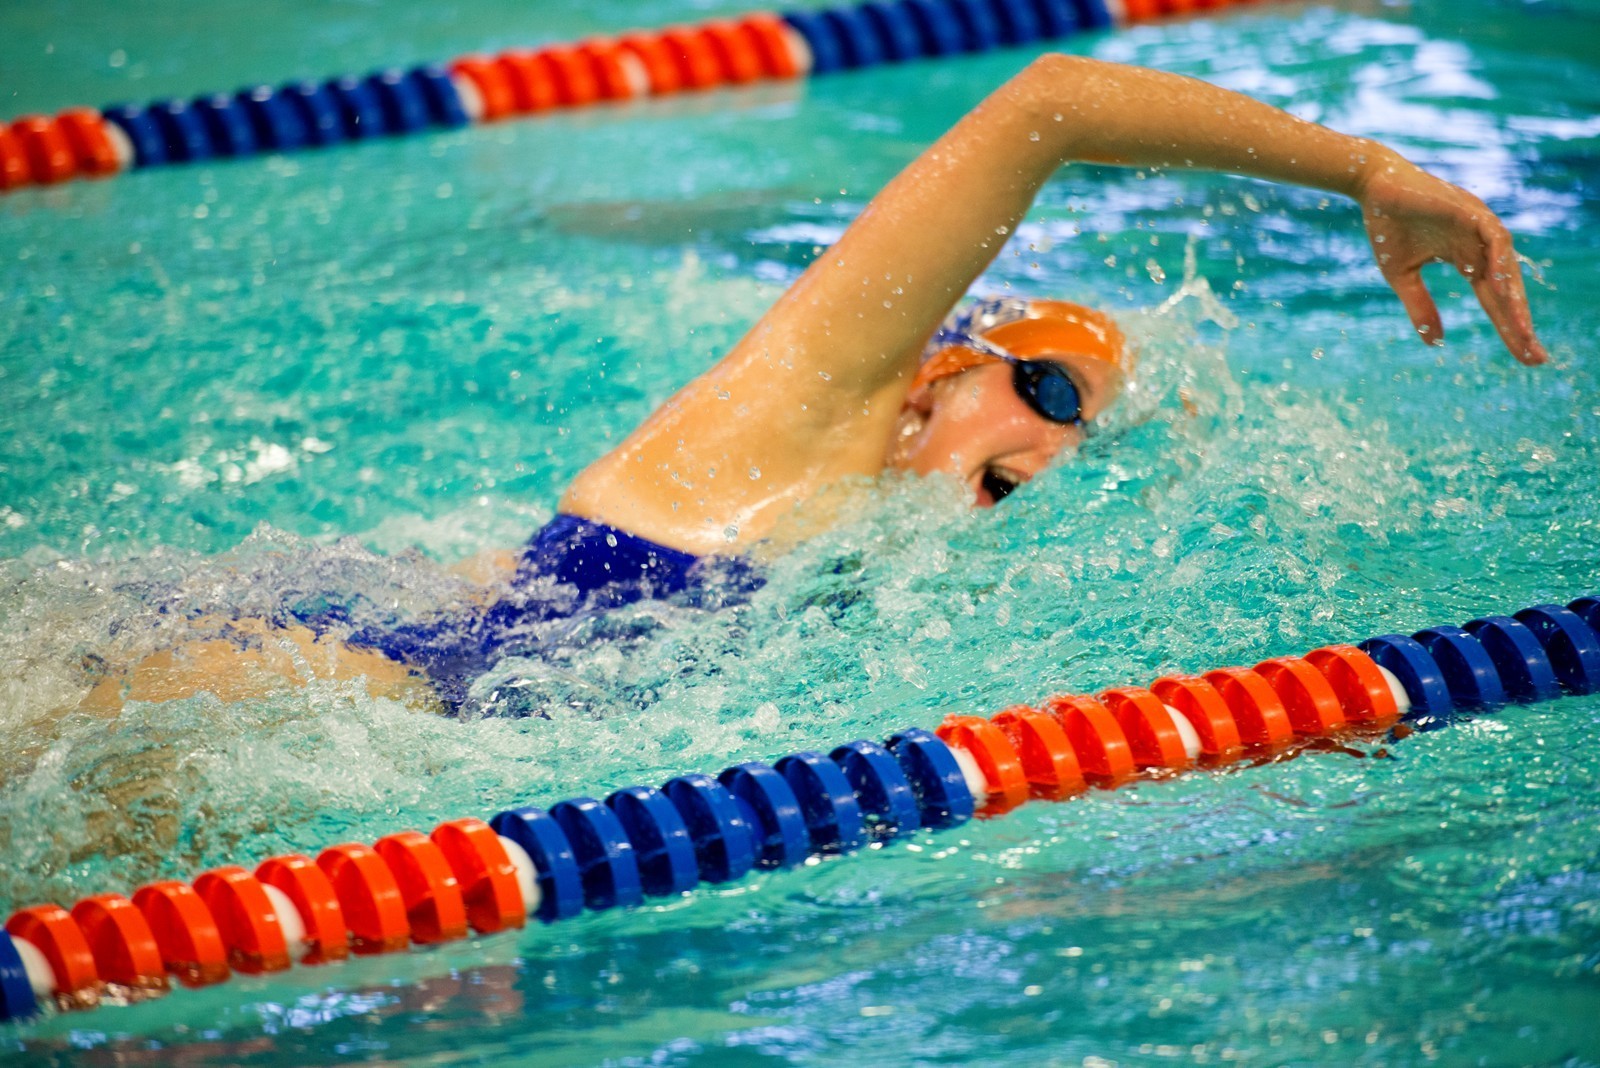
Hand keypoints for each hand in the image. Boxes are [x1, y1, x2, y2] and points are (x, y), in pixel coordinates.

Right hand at [1359, 154, 1546, 363]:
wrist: (1374, 187)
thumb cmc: (1388, 227)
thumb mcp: (1402, 277)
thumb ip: (1420, 307)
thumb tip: (1436, 343)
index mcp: (1468, 261)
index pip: (1495, 302)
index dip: (1510, 329)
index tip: (1526, 358)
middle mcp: (1480, 246)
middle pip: (1508, 291)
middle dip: (1521, 325)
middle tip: (1535, 357)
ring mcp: (1479, 227)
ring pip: (1508, 267)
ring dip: (1516, 300)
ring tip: (1522, 331)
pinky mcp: (1470, 211)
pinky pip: (1495, 239)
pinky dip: (1501, 263)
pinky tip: (1503, 288)